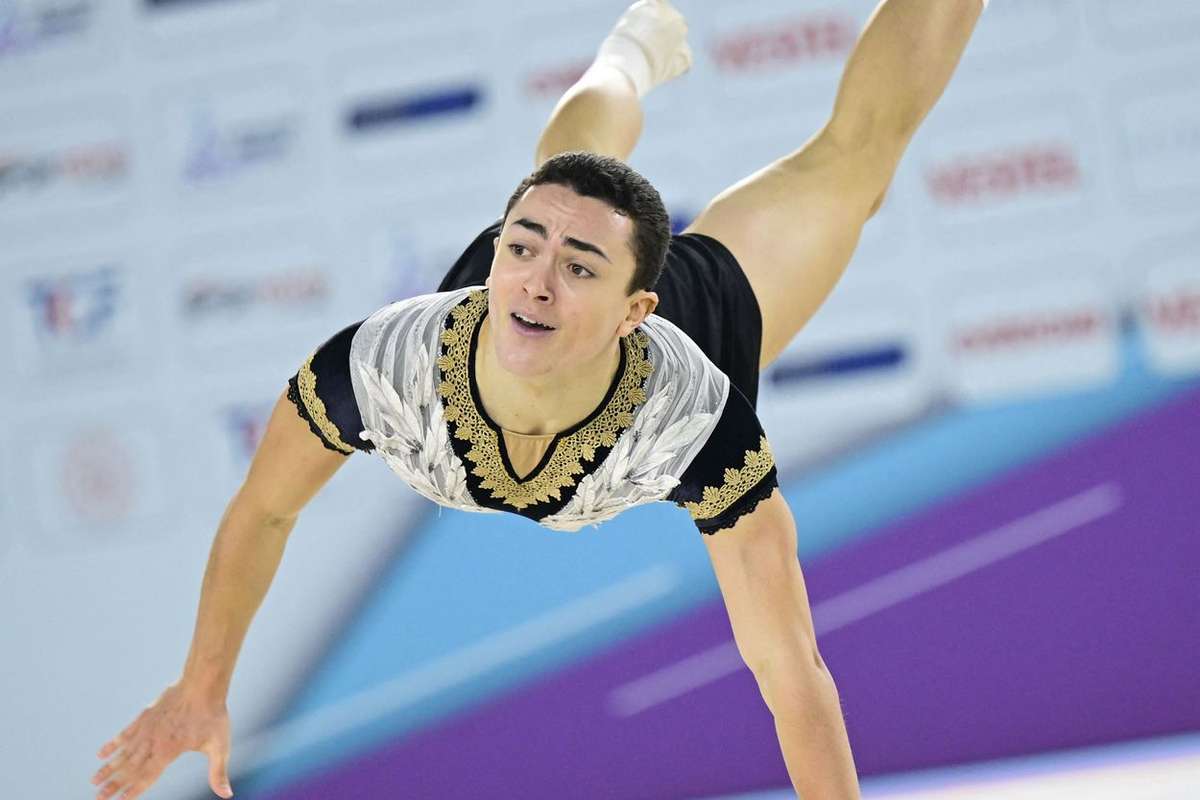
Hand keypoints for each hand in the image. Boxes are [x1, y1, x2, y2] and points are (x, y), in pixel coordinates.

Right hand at [92, 682, 232, 798]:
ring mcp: (146, 729)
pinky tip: (101, 753)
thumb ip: (219, 773)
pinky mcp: (144, 717)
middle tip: (97, 798)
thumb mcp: (219, 746)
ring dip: (108, 768)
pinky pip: (124, 734)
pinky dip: (112, 744)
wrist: (202, 684)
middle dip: (113, 785)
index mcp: (168, 752)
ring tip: (94, 781)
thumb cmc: (213, 716)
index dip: (131, 792)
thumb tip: (227, 795)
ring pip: (123, 753)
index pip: (146, 778)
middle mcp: (153, 742)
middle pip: (129, 769)